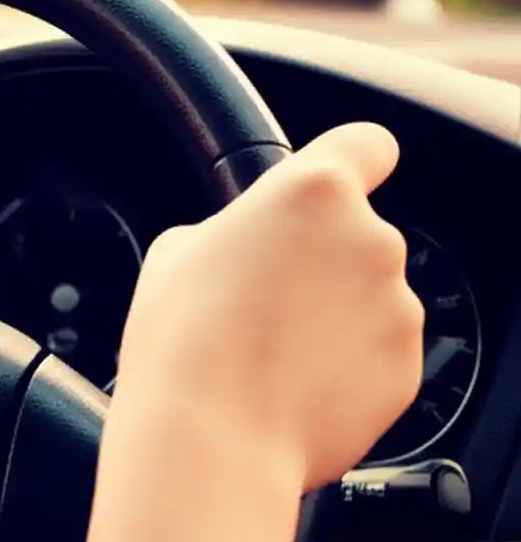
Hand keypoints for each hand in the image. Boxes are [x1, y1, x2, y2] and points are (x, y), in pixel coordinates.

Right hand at [112, 123, 421, 490]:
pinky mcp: (406, 369)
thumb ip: (233, 228)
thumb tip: (245, 244)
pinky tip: (292, 383)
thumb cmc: (183, 341)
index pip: (367, 144)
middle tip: (262, 296)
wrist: (209, 437)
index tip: (334, 187)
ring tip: (272, 350)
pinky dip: (347, 364)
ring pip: (369, 296)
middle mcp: (370, 239)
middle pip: (358, 233)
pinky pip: (379, 353)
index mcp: (313, 192)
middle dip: (321, 259)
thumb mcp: (178, 250)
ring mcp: (397, 307)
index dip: (350, 163)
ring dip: (334, 313)